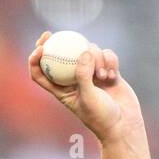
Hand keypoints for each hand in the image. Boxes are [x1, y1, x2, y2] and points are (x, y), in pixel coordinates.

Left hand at [28, 31, 143, 143]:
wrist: (124, 124)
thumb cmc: (101, 117)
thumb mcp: (88, 97)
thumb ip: (83, 75)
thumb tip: (83, 52)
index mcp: (61, 91)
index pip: (42, 73)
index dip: (35, 59)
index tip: (40, 47)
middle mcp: (74, 81)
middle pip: (62, 56)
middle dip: (56, 42)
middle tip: (54, 33)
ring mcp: (92, 75)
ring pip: (88, 52)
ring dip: (96, 58)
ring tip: (102, 77)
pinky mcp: (107, 71)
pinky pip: (106, 56)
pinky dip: (110, 61)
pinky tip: (113, 75)